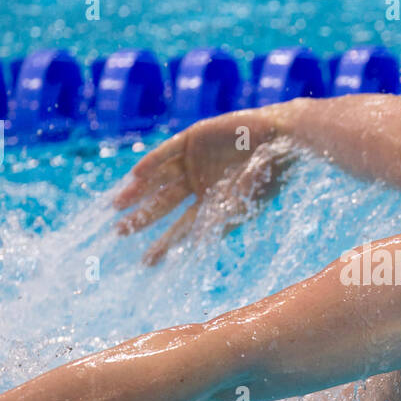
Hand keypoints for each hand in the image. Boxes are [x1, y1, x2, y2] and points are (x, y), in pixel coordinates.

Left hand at [113, 113, 292, 264]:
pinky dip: (152, 163)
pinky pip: (167, 152)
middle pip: (165, 203)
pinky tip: (135, 175)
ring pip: (160, 178)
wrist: (282, 138)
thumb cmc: (269, 174)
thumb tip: (193, 246)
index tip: (148, 262)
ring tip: (118, 206)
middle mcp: (199, 182)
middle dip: (143, 217)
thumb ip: (218, 220)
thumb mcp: (244, 203)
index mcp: (212, 202)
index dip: (166, 244)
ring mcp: (195, 160)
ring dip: (139, 191)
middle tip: (121, 232)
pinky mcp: (194, 138)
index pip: (183, 226)